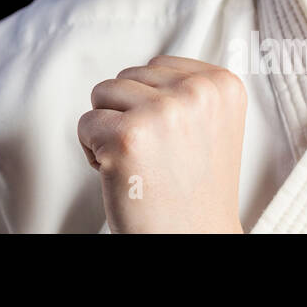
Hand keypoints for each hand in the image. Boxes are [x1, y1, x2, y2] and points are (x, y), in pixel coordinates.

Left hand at [78, 54, 246, 232]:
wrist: (194, 241)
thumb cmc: (194, 193)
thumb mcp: (211, 125)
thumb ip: (186, 89)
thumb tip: (149, 68)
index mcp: (222, 85)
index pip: (156, 65)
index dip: (151, 105)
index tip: (173, 141)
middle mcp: (197, 93)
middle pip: (127, 77)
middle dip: (128, 116)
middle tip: (156, 159)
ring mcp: (163, 112)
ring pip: (102, 94)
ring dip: (109, 130)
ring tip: (140, 165)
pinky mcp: (127, 136)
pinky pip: (85, 124)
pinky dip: (93, 152)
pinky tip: (124, 176)